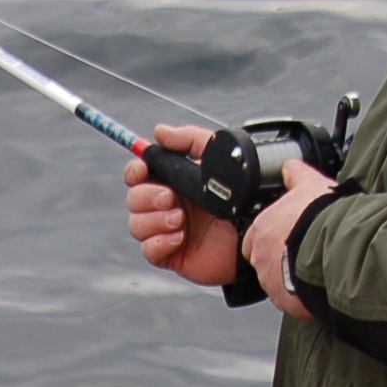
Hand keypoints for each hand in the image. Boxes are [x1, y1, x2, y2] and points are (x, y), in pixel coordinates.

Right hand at [123, 126, 244, 286]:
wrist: (252, 229)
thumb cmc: (238, 194)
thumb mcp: (215, 156)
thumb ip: (189, 139)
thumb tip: (159, 132)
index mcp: (172, 182)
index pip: (139, 175)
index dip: (135, 171)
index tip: (142, 170)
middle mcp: (166, 206)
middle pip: (134, 199)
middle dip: (147, 197)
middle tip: (171, 197)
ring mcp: (166, 230)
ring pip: (136, 225)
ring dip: (154, 220)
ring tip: (180, 220)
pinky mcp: (171, 254)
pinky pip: (148, 250)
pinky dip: (159, 242)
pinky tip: (179, 237)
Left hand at [243, 160, 337, 319]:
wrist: (338, 248)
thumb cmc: (323, 218)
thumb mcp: (310, 185)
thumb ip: (296, 176)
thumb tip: (290, 166)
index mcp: (260, 230)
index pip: (254, 238)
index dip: (271, 238)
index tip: (287, 236)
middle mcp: (260, 258)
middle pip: (263, 262)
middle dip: (279, 259)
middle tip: (302, 251)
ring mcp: (270, 282)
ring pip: (276, 283)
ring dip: (290, 278)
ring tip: (313, 267)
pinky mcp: (285, 302)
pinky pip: (290, 301)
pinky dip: (301, 295)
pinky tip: (317, 282)